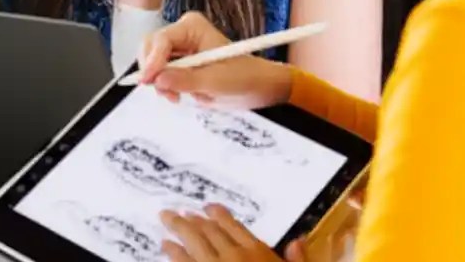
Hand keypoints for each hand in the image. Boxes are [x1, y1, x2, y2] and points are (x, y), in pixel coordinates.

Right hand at [137, 12, 293, 109]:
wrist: (256, 87)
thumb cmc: (244, 77)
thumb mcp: (216, 81)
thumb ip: (185, 80)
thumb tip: (158, 80)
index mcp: (192, 27)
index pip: (162, 40)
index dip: (152, 60)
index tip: (149, 80)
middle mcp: (181, 33)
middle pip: (151, 48)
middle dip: (153, 71)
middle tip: (164, 92)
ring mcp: (178, 48)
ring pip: (151, 61)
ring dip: (158, 81)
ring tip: (176, 96)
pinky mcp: (177, 63)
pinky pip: (158, 72)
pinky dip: (163, 85)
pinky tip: (177, 94)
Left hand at [161, 205, 305, 261]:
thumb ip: (297, 261)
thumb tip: (298, 242)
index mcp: (258, 253)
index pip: (235, 227)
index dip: (219, 215)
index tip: (207, 208)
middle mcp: (234, 255)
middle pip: (210, 230)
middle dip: (193, 219)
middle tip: (179, 212)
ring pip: (193, 241)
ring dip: (179, 228)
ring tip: (167, 219)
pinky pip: (183, 261)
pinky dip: (173, 251)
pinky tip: (166, 245)